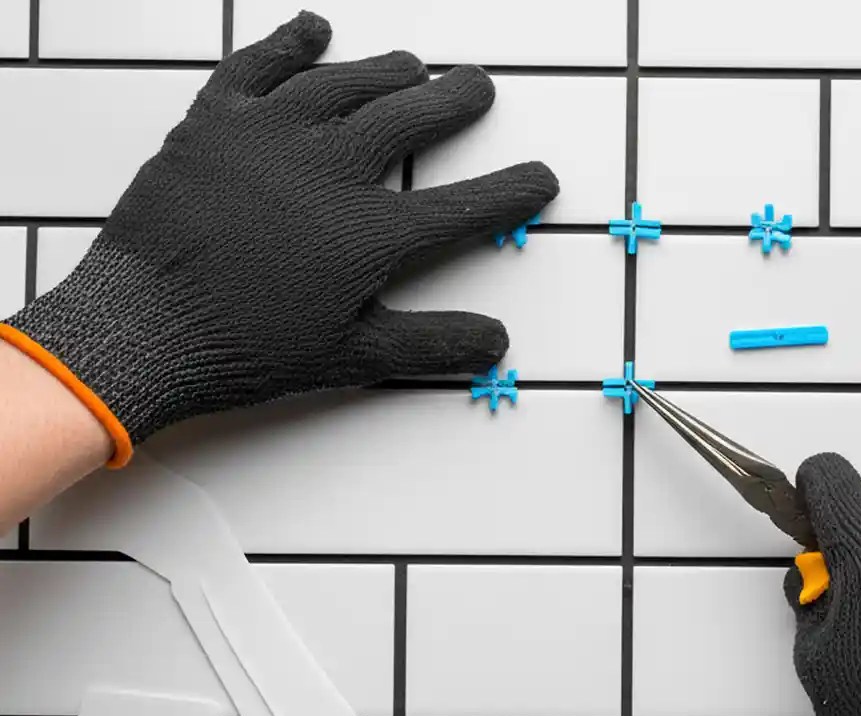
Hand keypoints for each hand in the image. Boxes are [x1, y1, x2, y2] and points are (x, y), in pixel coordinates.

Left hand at [0, 12, 557, 467]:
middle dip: (454, 100)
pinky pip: (257, 65)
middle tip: (477, 86)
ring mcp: (271, 137)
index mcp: (369, 232)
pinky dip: (289, 43)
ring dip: (386, 70)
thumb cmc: (243, 346)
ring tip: (412, 64)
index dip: (510, 192)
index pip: (463, 207)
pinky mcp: (215, 123)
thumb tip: (493, 342)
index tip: (539, 177)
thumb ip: (429, 344)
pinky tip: (314, 30)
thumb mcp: (350, 358)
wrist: (141, 329)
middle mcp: (330, 169)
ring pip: (344, 83)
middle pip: (409, 119)